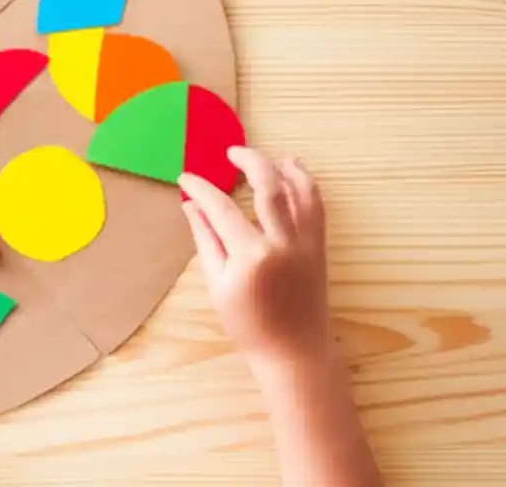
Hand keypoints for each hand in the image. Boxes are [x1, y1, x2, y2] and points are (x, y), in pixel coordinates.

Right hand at [179, 147, 334, 368]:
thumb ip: (205, 240)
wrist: (295, 352)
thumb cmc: (249, 326)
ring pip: (300, 190)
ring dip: (284, 167)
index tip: (186, 178)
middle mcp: (282, 243)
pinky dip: (306, 185)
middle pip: (268, 185)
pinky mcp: (319, 247)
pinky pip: (316, 206)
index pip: (220, 208)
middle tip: (230, 153)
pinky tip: (295, 174)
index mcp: (251, 255)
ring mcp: (306, 243)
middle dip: (248, 161)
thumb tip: (191, 207)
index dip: (201, 188)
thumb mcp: (217, 285)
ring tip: (269, 156)